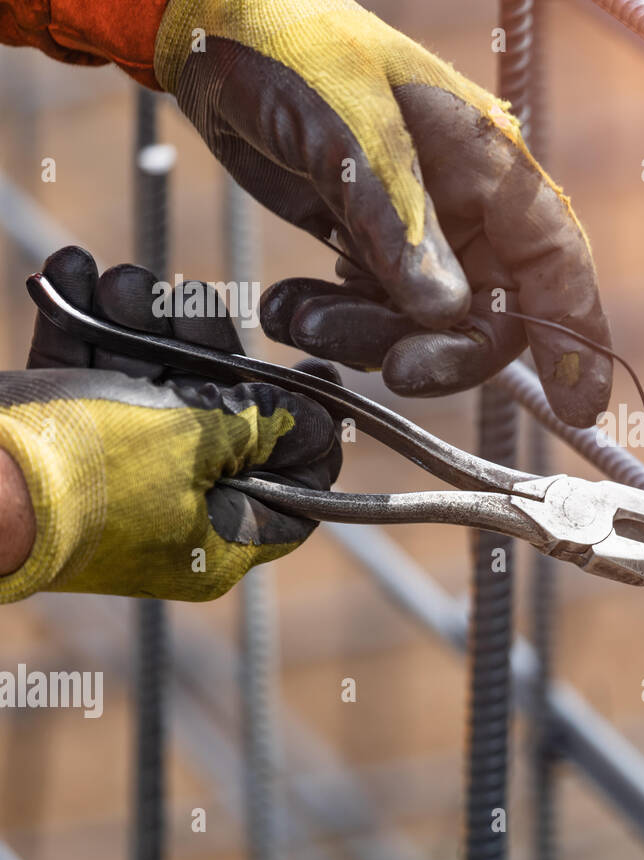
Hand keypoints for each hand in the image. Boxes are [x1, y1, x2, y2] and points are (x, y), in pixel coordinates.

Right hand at [0, 246, 341, 602]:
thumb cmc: (79, 472)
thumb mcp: (190, 441)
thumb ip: (257, 423)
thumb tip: (317, 419)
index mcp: (217, 537)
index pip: (292, 490)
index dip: (311, 431)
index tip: (317, 371)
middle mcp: (170, 512)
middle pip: (220, 420)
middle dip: (205, 347)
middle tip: (191, 303)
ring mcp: (111, 478)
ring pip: (149, 386)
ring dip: (138, 323)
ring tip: (123, 283)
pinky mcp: (58, 442)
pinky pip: (86, 379)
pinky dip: (81, 327)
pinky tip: (72, 271)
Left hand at [154, 0, 612, 426]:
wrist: (217, 34)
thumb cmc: (296, 54)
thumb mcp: (350, 134)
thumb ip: (399, 227)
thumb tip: (446, 313)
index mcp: (489, 166)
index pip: (556, 262)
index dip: (576, 337)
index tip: (580, 406)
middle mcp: (468, 208)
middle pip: (492, 315)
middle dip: (444, 353)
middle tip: (395, 371)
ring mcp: (420, 233)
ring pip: (428, 327)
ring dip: (370, 338)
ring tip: (304, 316)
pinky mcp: (371, 249)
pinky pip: (376, 315)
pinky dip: (335, 323)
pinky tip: (290, 304)